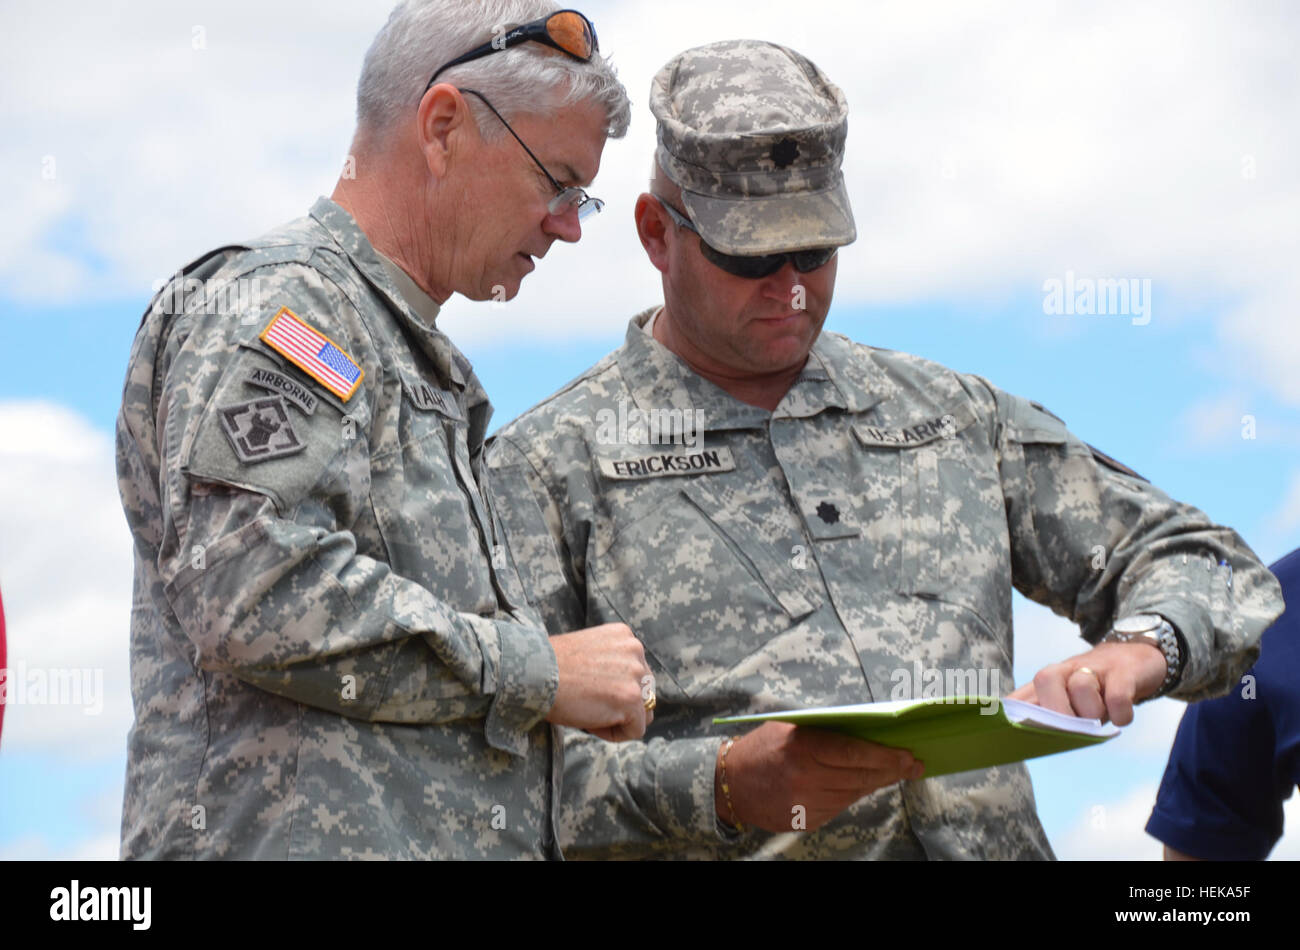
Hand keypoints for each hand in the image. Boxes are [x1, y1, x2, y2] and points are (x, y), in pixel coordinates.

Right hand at [547, 623, 653, 740]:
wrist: (534, 673)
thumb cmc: (550, 668)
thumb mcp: (588, 653)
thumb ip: (611, 665)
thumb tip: (624, 692)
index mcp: (623, 635)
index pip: (636, 672)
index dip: (613, 689)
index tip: (588, 690)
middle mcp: (635, 649)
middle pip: (644, 691)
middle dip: (619, 705)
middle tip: (587, 703)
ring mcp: (636, 674)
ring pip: (641, 712)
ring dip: (617, 719)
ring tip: (588, 711)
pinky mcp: (631, 698)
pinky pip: (635, 730)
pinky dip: (614, 734)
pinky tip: (590, 722)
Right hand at [716, 721, 920, 833]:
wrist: (732, 784)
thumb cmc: (763, 746)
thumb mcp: (790, 727)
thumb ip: (825, 731)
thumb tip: (869, 732)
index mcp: (802, 748)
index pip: (854, 753)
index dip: (885, 756)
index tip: (908, 756)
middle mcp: (805, 779)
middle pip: (860, 777)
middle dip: (891, 771)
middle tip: (914, 765)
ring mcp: (806, 804)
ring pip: (853, 793)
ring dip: (876, 782)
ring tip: (894, 772)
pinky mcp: (806, 821)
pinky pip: (839, 806)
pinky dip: (853, 794)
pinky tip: (865, 784)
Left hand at [1007, 640, 1166, 725]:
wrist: (1137, 659)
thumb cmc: (1098, 690)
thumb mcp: (1072, 702)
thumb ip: (1051, 719)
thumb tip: (1029, 744)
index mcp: (1048, 681)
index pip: (1020, 697)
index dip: (1012, 714)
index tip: (1010, 736)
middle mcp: (1067, 670)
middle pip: (1045, 679)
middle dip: (1056, 712)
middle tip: (1074, 728)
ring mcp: (1096, 668)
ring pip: (1081, 686)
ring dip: (1091, 711)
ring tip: (1101, 718)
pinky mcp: (1124, 673)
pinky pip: (1117, 697)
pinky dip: (1119, 714)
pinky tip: (1120, 718)